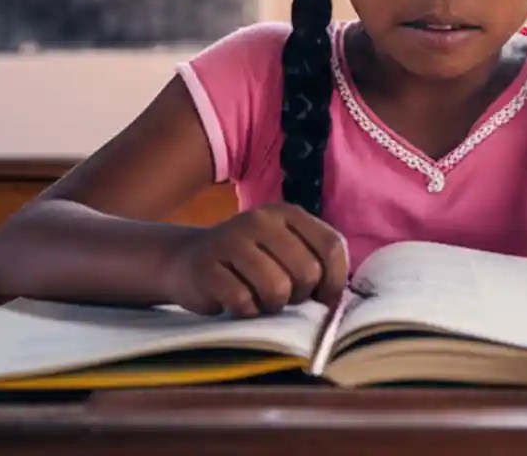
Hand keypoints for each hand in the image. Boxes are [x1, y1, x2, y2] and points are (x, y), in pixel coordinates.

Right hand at [165, 203, 347, 316]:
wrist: (188, 260)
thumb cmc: (249, 264)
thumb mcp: (284, 251)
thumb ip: (314, 263)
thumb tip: (338, 299)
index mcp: (286, 214)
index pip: (331, 245)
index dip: (334, 280)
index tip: (324, 299)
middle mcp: (260, 220)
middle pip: (306, 271)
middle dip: (299, 296)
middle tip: (281, 296)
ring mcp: (231, 240)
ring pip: (276, 289)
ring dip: (271, 306)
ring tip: (258, 299)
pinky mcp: (207, 267)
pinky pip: (243, 302)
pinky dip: (245, 312)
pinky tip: (235, 302)